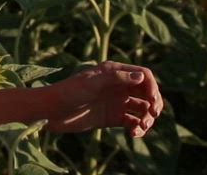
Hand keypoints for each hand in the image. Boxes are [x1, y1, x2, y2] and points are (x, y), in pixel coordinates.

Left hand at [44, 61, 163, 137]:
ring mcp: (116, 102)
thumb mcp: (92, 83)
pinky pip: (132, 122)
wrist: (52, 111)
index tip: (152, 100)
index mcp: (115, 72)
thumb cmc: (70, 91)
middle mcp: (119, 86)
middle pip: (147, 92)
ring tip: (141, 127)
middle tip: (152, 115)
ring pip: (142, 108)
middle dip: (154, 103)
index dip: (152, 86)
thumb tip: (142, 76)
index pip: (144, 75)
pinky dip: (137, 128)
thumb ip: (116, 78)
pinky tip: (133, 134)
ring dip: (147, 118)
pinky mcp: (112, 118)